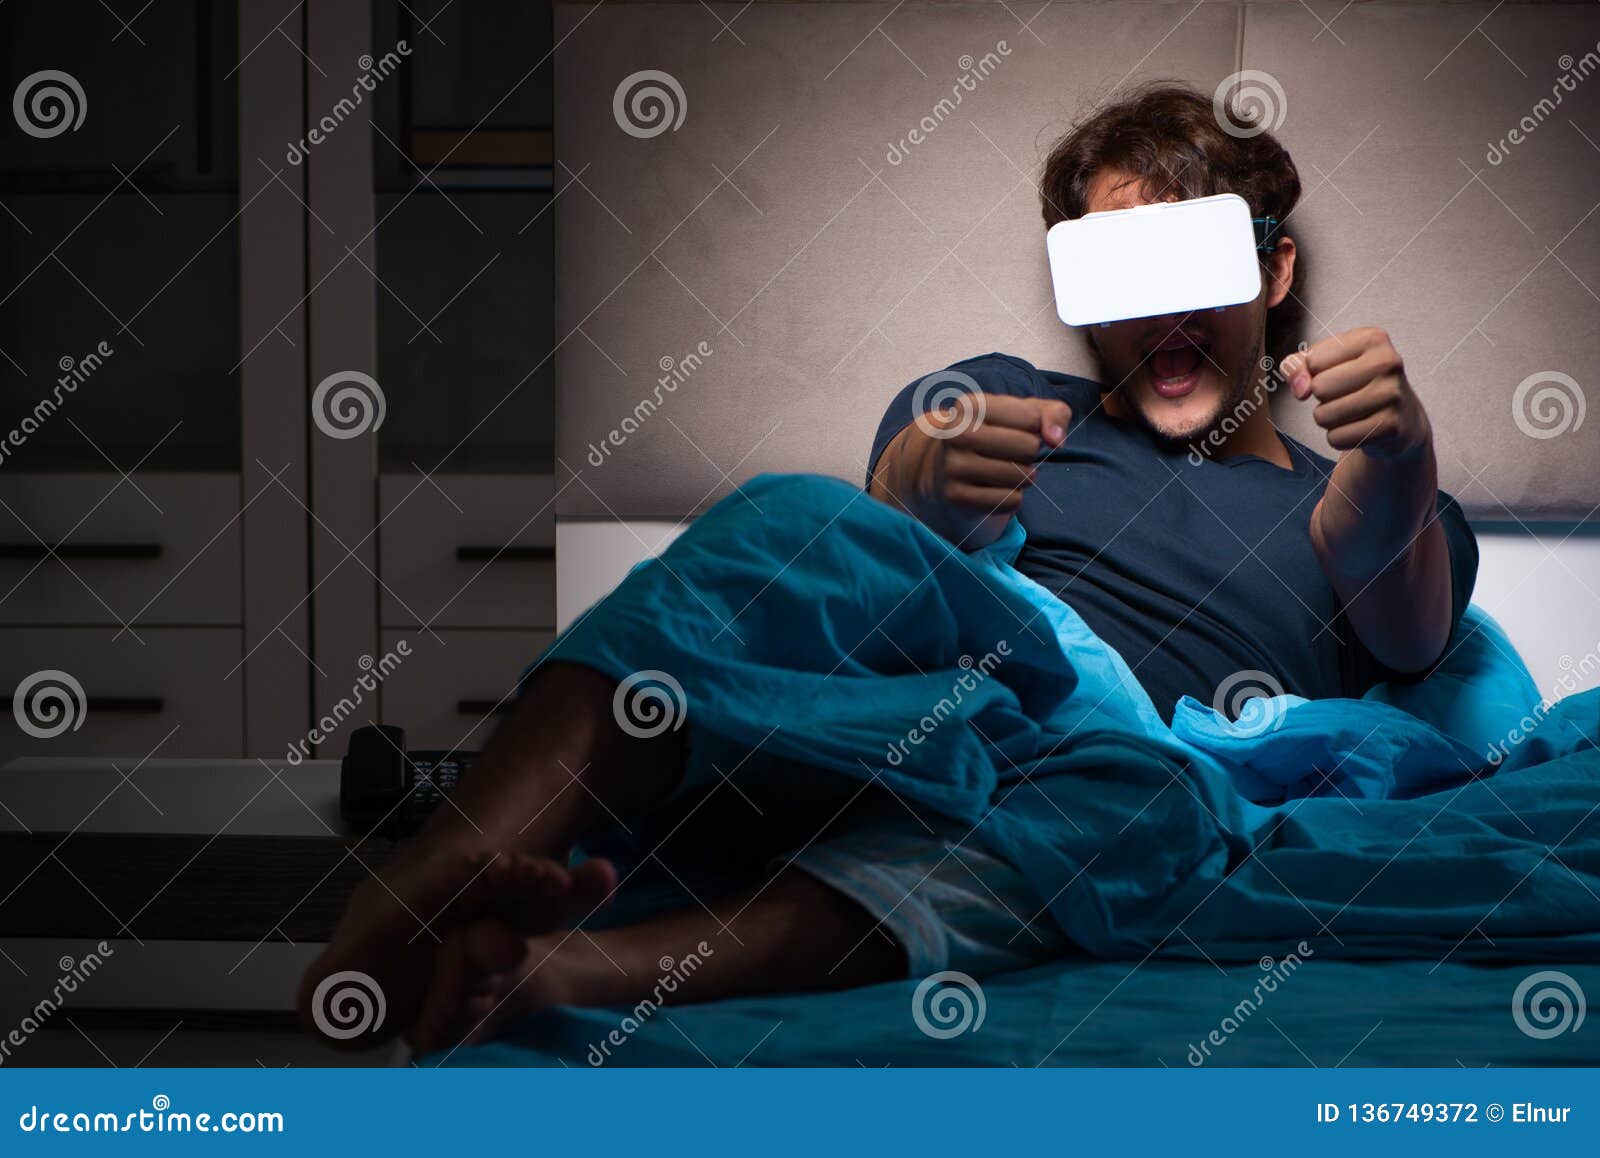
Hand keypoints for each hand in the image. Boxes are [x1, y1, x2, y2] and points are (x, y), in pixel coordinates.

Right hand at [871, 391, 1070, 547]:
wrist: (942, 469)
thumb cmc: (992, 435)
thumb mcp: (1021, 414)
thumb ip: (1052, 413)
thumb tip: (1057, 440)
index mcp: (970, 404)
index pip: (1033, 418)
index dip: (1037, 428)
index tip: (1019, 429)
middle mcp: (956, 433)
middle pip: (1029, 447)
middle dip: (1030, 454)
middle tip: (1010, 453)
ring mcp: (953, 466)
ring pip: (1021, 476)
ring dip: (1023, 477)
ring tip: (1003, 470)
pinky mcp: (956, 497)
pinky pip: (1011, 501)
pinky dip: (1012, 498)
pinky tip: (994, 489)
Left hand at [1282, 327, 1430, 460]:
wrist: (1401, 417)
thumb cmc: (1357, 384)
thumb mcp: (1327, 363)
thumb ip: (1298, 365)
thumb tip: (1300, 387)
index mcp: (1371, 338)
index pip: (1313, 361)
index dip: (1313, 374)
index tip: (1334, 375)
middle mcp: (1387, 362)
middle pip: (1319, 388)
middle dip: (1321, 399)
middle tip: (1344, 397)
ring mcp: (1392, 394)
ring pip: (1324, 416)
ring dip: (1328, 420)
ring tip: (1350, 412)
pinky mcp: (1392, 426)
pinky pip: (1337, 438)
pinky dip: (1340, 438)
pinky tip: (1359, 428)